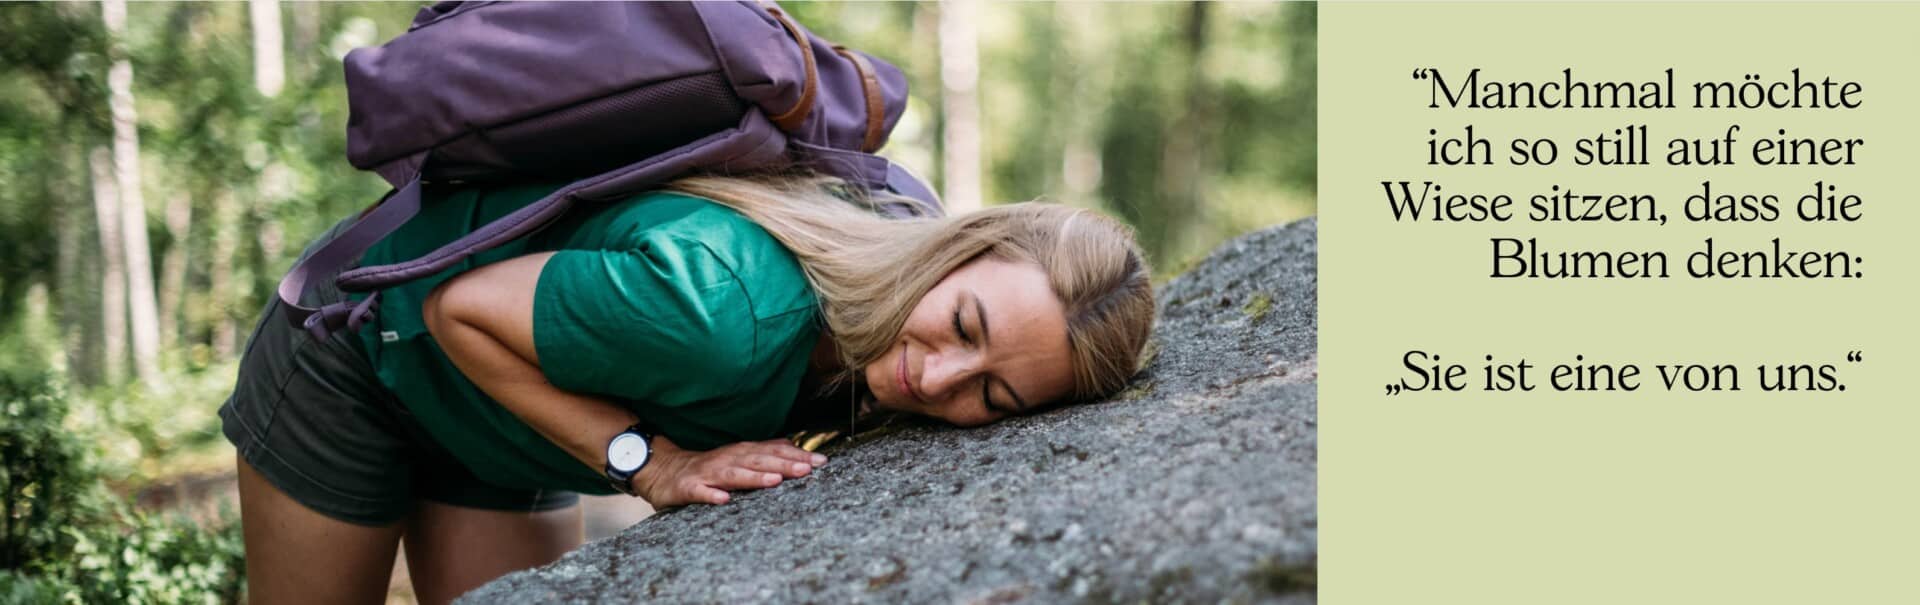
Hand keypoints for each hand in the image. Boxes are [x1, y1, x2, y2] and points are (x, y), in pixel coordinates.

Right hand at [631, 437, 826, 506]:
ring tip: (774, 481)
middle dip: (783, 464)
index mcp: (742, 452)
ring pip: (733, 474)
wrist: (662, 469)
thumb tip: (794, 447)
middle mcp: (728, 459)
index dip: (796, 455)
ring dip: (754, 477)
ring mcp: (708, 473)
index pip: (773, 451)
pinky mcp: (688, 488)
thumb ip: (763, 453)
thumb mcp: (738, 457)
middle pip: (758, 460)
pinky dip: (711, 495)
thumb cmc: (708, 467)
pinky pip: (700, 492)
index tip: (821, 462)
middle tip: (807, 469)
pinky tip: (724, 500)